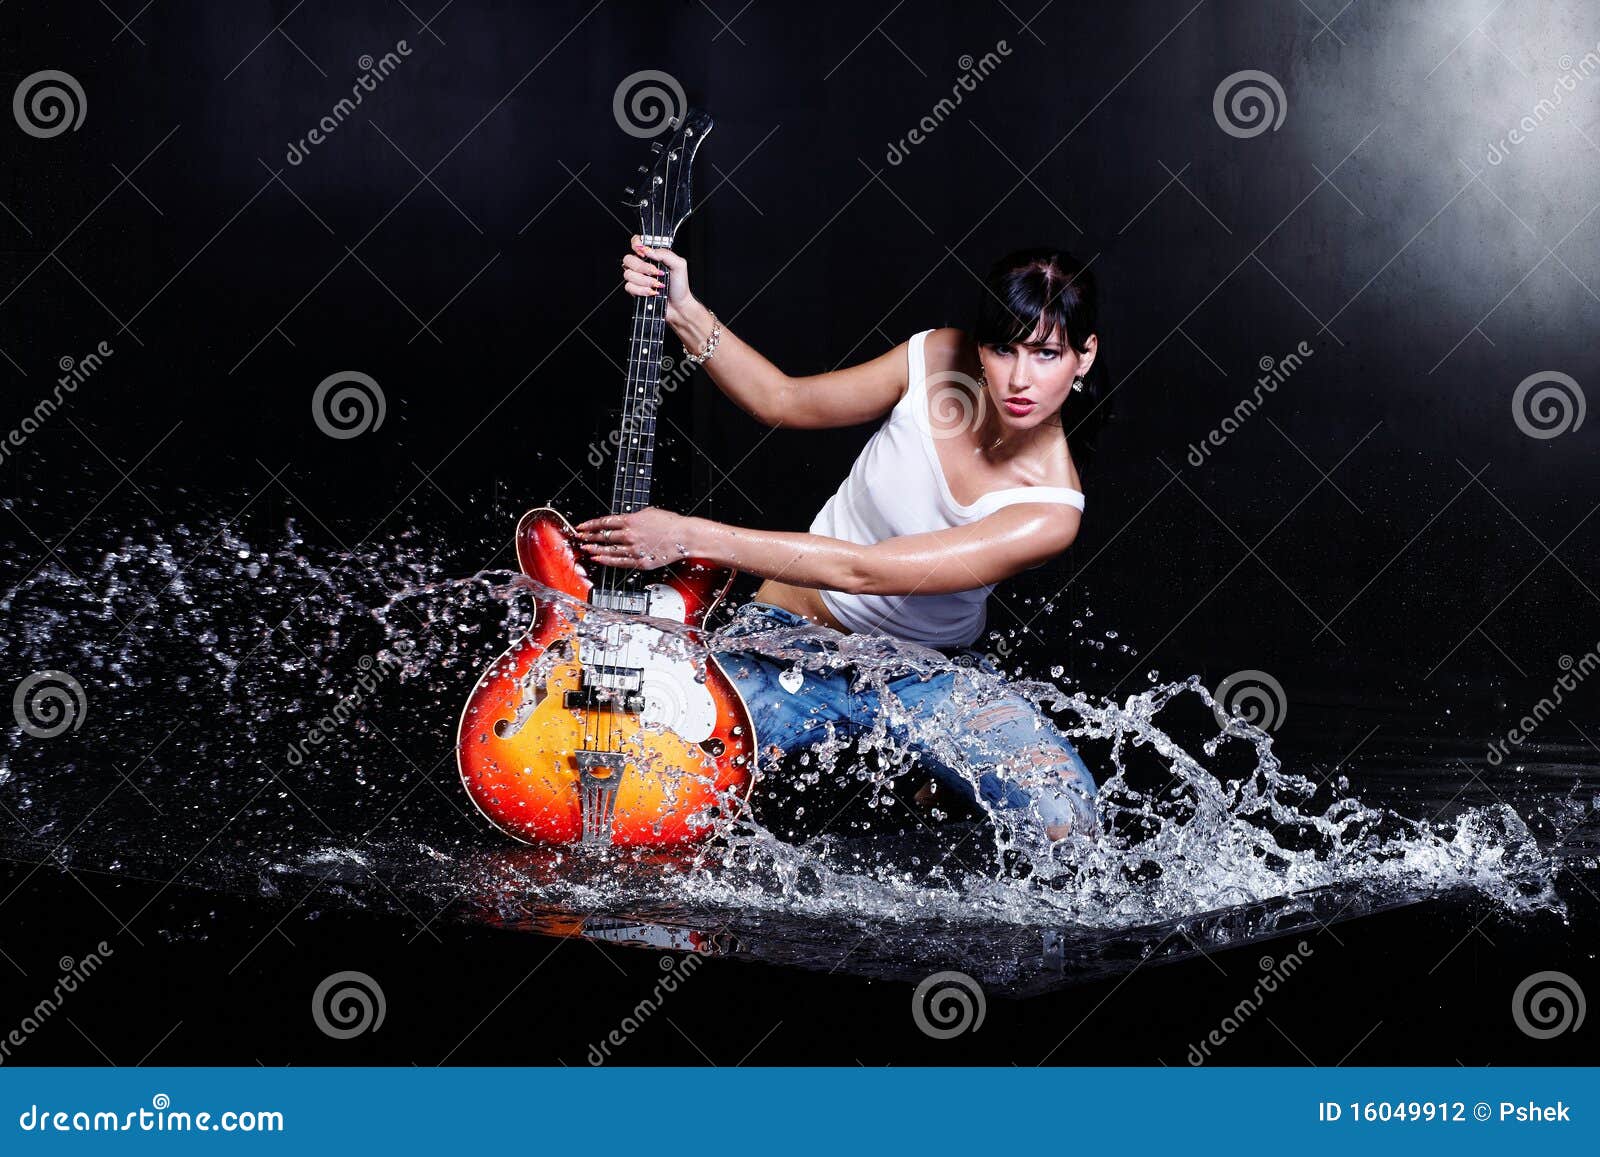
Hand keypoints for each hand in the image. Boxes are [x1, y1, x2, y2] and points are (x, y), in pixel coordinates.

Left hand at [575, 507, 696, 570]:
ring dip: (595, 548)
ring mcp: (634, 549)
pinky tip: (598, 559)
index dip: (591, 524)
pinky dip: (607, 560)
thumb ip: (635, 517)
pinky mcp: (640, 561)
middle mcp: (629, 534)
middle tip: (580, 537)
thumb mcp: (650, 512)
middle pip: (604, 536)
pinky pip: (619, 561)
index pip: (605, 522)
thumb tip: (626, 519)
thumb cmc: (671, 524)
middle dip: (589, 536)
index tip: (582, 526)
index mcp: (631, 520)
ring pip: (609, 549)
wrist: (684, 536)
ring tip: (586, 548)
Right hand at [621, 235, 695, 325]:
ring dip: (644, 280)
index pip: (636, 242)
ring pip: (628, 274)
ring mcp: (637, 278)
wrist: (679, 306)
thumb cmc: (680, 286)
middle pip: (628, 259)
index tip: (644, 253)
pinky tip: (651, 292)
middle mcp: (642, 265)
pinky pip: (629, 287)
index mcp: (652, 256)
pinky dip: (641, 290)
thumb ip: (665, 253)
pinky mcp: (634, 290)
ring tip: (657, 284)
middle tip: (655, 272)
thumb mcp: (679, 265)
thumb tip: (649, 250)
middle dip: (642, 267)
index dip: (636, 245)